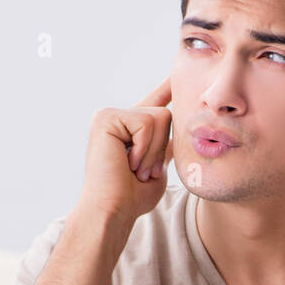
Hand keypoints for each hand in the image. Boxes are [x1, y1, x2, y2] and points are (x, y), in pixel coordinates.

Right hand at [78, 77, 174, 223]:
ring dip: (153, 151)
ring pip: (158, 117)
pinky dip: (144, 148)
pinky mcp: (106, 118)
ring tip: (134, 169)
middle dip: (161, 148)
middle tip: (142, 171)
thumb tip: (179, 134)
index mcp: (129, 130)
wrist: (113, 210)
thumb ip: (165, 149)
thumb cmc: (132, 198)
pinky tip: (127, 163)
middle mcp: (117, 118)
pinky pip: (145, 122)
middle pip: (165, 114)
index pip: (153, 104)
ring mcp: (109, 116)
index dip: (166, 89)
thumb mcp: (157, 169)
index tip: (177, 73)